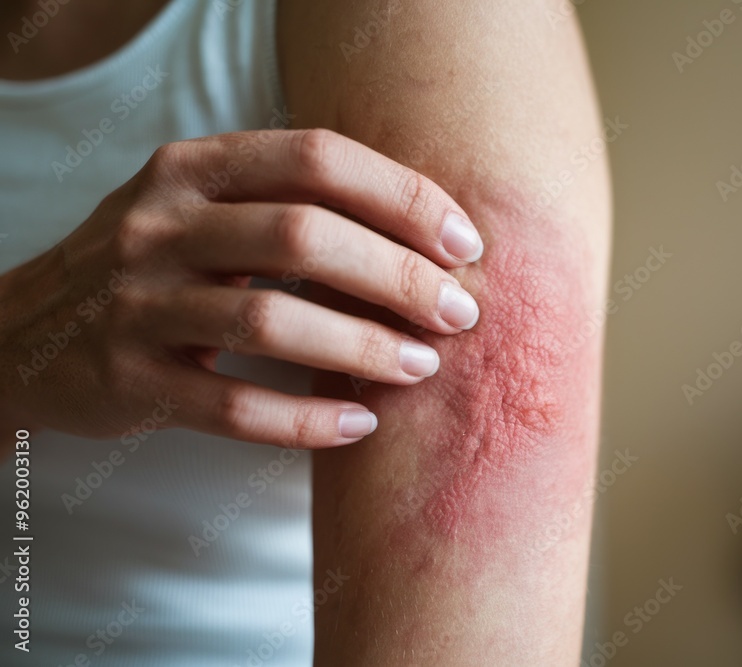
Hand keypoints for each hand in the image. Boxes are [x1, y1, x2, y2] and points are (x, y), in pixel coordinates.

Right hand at [0, 130, 483, 447]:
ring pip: (271, 320)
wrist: (28, 331)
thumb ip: (292, 206)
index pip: (317, 158)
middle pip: (303, 235)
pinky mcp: (128, 379)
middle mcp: (160, 224)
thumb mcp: (205, 209)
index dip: (402, 197)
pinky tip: (360, 423)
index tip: (463, 243)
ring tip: (422, 366)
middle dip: (397, 275)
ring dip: (363, 346)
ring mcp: (137, 303)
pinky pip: (232, 407)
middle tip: (457, 312)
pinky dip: (305, 420)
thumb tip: (430, 242)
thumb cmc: (156, 266)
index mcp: (192, 167)